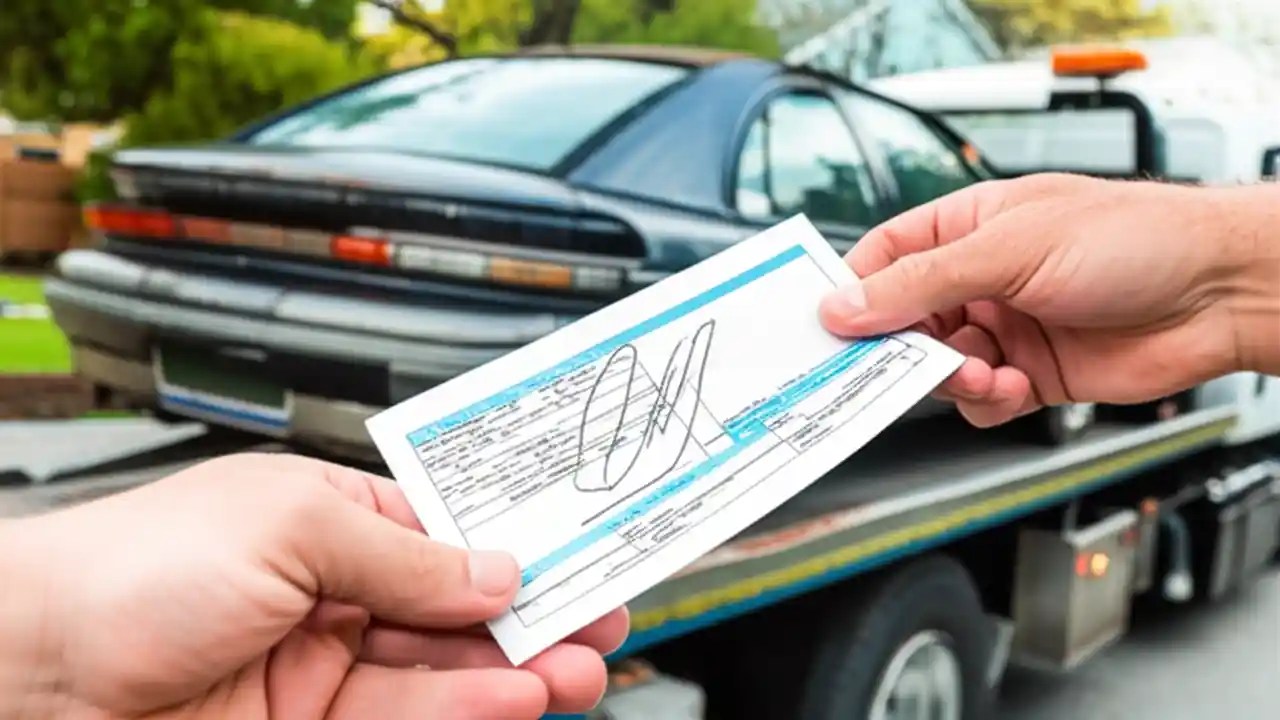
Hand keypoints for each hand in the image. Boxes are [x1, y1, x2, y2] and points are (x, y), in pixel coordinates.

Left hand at [0, 453, 628, 719]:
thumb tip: (493, 569)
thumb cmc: (128, 570)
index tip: (584, 542)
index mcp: (328, 517)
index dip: (519, 535)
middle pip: (457, 602)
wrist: (27, 671)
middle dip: (534, 610)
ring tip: (578, 664)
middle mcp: (332, 589)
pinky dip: (467, 706)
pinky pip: (410, 713)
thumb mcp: (288, 528)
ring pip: (444, 666)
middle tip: (604, 614)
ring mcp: (325, 664)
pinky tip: (515, 696)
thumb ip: (403, 556)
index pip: (449, 525)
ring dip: (516, 668)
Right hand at [818, 173, 1279, 427]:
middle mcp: (980, 279)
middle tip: (892, 367)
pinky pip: (980, 401)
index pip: (884, 260)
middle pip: (903, 323)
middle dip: (900, 349)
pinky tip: (1011, 387)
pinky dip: (986, 403)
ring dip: (950, 379)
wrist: (1217, 293)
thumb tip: (846, 304)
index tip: (829, 328)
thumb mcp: (1009, 249)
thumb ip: (920, 283)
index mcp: (967, 228)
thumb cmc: (1133, 239)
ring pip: (938, 369)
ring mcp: (1005, 328)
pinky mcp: (1031, 375)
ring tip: (980, 373)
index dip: (853, 293)